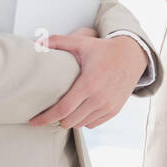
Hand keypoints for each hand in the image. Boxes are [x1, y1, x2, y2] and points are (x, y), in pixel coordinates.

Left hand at [29, 27, 147, 129]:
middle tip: (48, 113)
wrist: (132, 55)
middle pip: (69, 121)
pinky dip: (84, 121)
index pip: (62, 109)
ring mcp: (108, 105)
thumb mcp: (81, 43)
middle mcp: (99, 98)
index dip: (45, 118)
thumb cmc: (104, 49)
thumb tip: (36, 44)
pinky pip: (94, 124)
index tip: (33, 121)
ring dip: (70, 121)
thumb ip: (57, 41)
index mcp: (88, 84)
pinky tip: (80, 112)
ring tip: (64, 112)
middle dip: (56, 120)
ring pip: (81, 124)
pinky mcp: (115, 109)